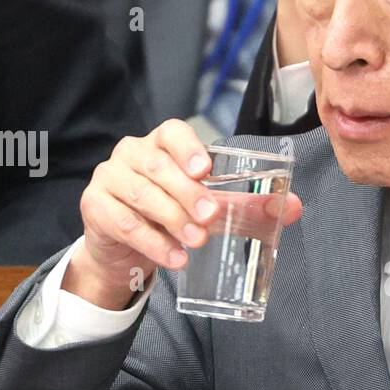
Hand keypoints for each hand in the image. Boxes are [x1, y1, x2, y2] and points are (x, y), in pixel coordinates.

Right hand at [64, 120, 302, 309]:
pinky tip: (174, 257)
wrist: (125, 249)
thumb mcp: (208, 208)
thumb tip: (295, 207)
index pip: (171, 132)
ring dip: (171, 218)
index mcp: (161, 145)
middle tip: (209, 217)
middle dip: (186, 192)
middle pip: (157, 166)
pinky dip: (152, 242)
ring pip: (140, 193)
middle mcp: (132, 154)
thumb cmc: (171, 216)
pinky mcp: (95, 206)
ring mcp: (109, 178)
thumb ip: (248, 208)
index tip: (204, 169)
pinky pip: (123, 222)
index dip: (187, 147)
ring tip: (197, 241)